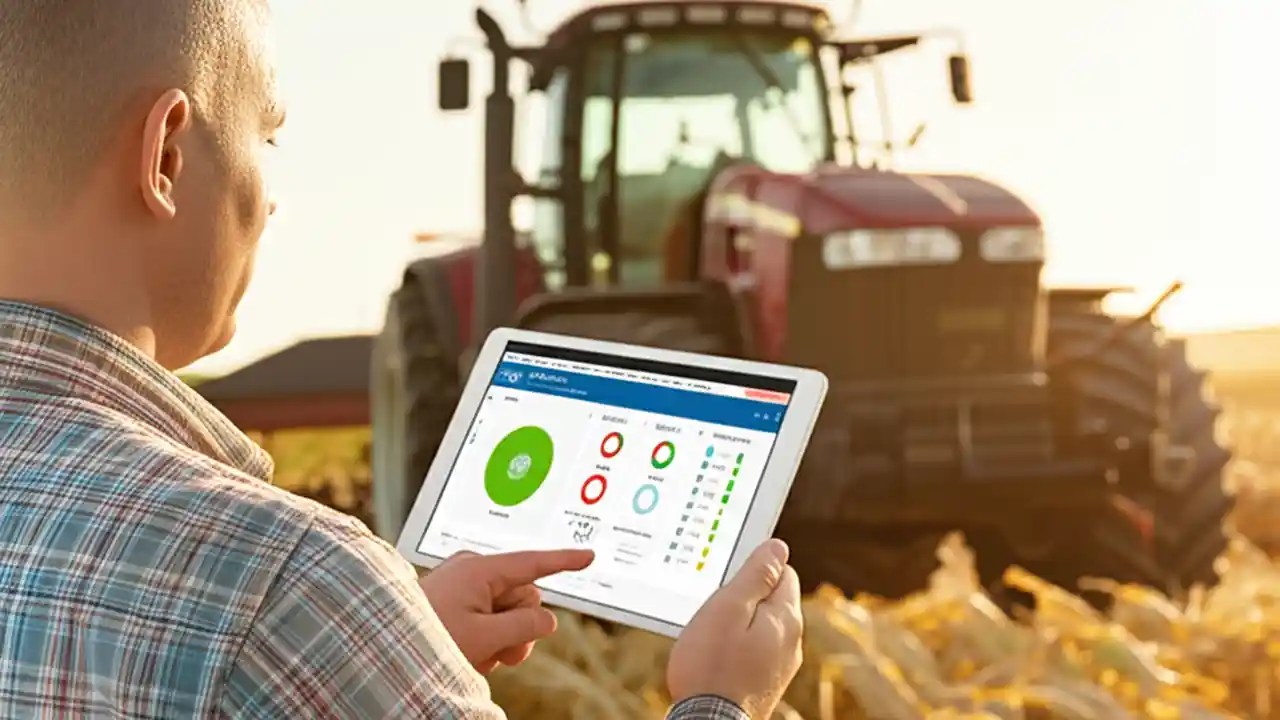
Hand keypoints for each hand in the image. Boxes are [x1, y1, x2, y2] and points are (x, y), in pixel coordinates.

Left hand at [419, 548, 593, 673]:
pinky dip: (487, 637)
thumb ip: (525, 625)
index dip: (564, 561)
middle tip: (501, 654)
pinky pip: (488, 615)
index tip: (588, 554)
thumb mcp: (485, 638)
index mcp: (479, 570)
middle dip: (520, 628)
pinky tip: (470, 652)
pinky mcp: (455, 599)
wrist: (380, 650)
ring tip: (477, 656)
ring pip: (508, 611)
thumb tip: (546, 618)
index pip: (533, 563)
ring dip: (502, 638)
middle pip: (523, 596)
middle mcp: (472, 571)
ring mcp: (462, 585)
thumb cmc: (428, 639)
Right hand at [667, 540, 802, 717]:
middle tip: (715, 609)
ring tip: (712, 636)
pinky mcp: (766, 683)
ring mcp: (781, 665)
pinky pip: (755, 650)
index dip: (755, 567)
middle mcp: (791, 641)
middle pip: (773, 599)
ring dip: (739, 624)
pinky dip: (737, 647)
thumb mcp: (728, 609)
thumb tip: (777, 548)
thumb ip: (755, 576)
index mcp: (786, 617)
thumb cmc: (711, 667)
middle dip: (745, 597)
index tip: (728, 578)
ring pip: (762, 626)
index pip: (783, 572)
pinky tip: (716, 658)